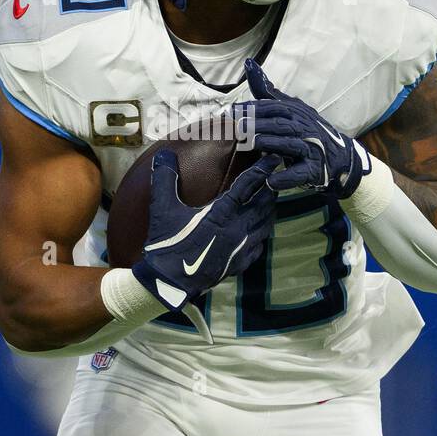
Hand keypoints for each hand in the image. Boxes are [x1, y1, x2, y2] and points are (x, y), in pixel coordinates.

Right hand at [131, 148, 279, 311]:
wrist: (169, 282)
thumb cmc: (167, 244)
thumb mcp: (162, 209)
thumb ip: (165, 178)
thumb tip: (165, 153)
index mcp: (222, 213)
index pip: (248, 186)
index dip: (262, 170)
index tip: (274, 158)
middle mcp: (237, 229)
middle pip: (264, 205)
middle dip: (270, 189)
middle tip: (274, 176)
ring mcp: (241, 248)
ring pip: (265, 225)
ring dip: (268, 210)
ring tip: (270, 200)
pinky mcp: (240, 263)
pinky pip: (259, 245)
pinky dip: (262, 233)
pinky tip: (259, 230)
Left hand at [241, 58, 371, 196]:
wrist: (340, 158)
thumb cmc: (308, 132)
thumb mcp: (291, 109)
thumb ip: (269, 93)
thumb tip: (251, 67)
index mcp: (296, 113)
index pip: (273, 107)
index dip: (253, 108)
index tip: (233, 111)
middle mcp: (304, 128)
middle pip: (280, 124)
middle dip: (258, 124)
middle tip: (237, 127)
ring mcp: (310, 149)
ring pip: (289, 145)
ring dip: (270, 144)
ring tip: (250, 144)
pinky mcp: (314, 170)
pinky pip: (299, 174)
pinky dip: (286, 178)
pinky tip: (271, 181)